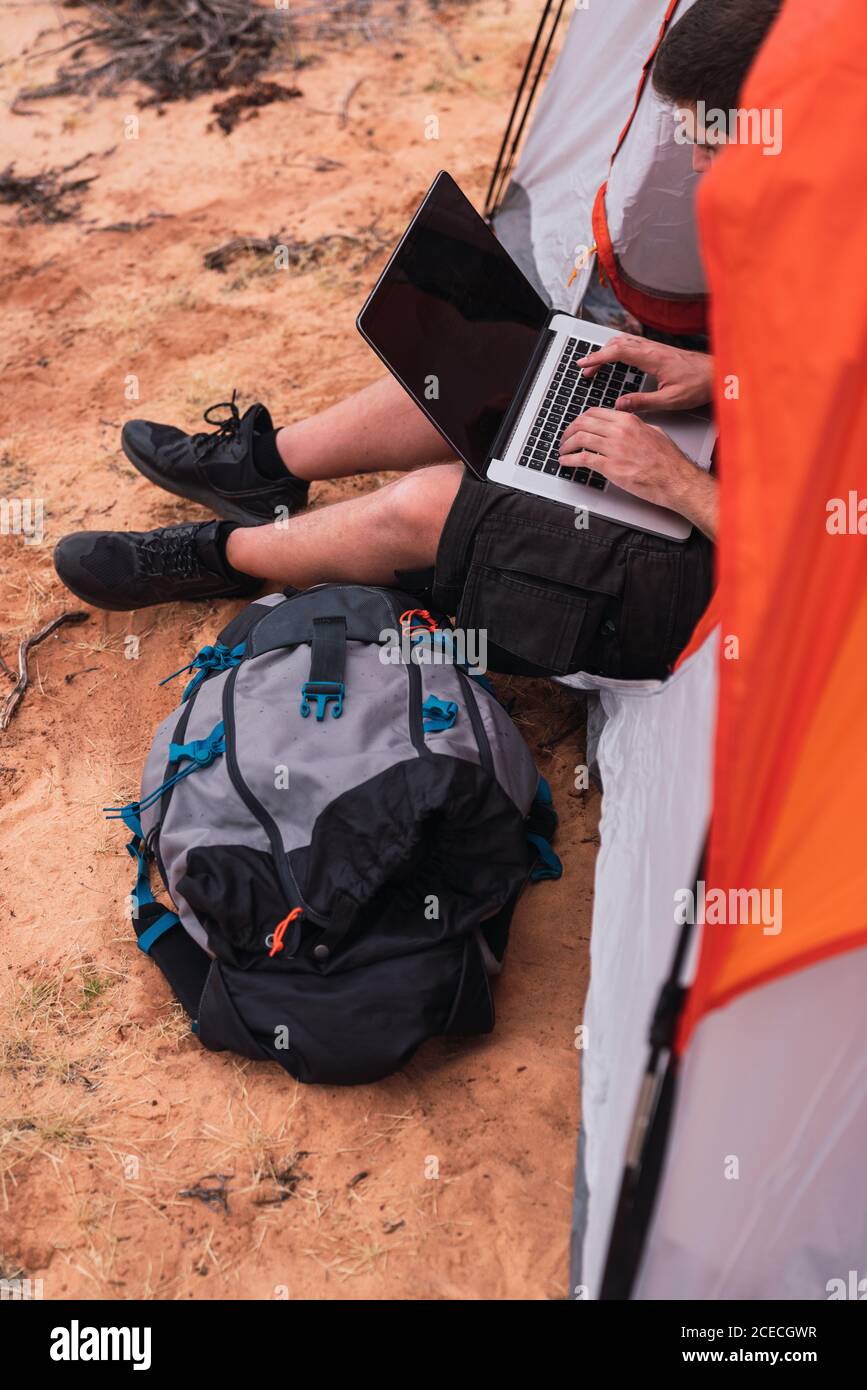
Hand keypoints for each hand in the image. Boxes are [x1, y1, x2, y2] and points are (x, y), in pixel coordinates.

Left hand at [559, 407, 716, 536]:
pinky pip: (582, 459)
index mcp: (628, 421)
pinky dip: (569, 460)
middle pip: (583, 423)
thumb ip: (637, 427)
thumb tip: (627, 426)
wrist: (675, 479)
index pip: (595, 413)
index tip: (576, 425)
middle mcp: (619, 431)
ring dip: (566, 445)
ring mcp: (614, 448)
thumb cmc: (668, 461)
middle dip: (569, 431)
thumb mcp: (654, 433)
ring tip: (563, 451)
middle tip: (565, 438)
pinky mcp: (610, 467)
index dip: (580, 419)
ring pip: (579, 439)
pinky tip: (565, 462)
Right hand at [576, 334, 712, 412]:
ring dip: (608, 350)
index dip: (597, 357)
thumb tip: (620, 406)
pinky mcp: (660, 350)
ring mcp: (656, 347)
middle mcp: (652, 348)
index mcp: (652, 358)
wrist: (718, 372)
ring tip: (598, 364)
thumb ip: (643, 402)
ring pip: (625, 341)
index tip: (583, 364)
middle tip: (587, 369)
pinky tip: (618, 358)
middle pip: (617, 343)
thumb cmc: (699, 384)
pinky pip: (633, 344)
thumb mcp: (670, 399)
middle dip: (598, 355)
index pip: (617, 352)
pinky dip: (619, 349)